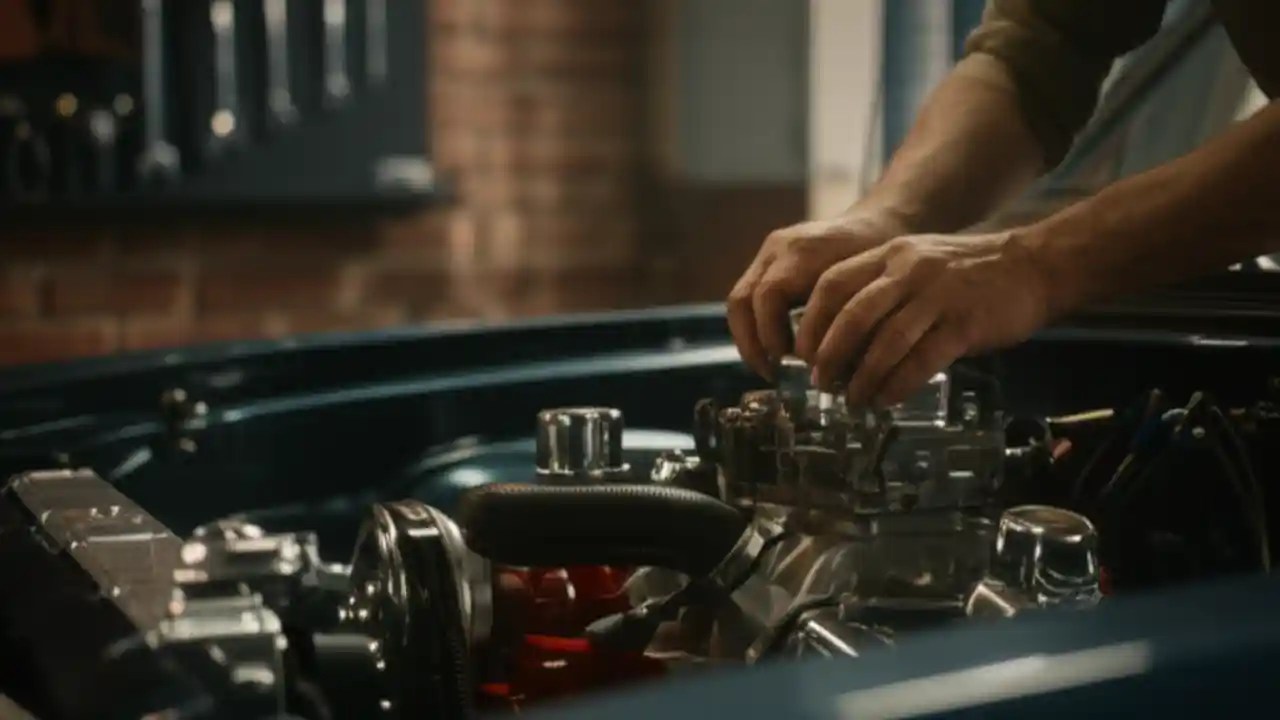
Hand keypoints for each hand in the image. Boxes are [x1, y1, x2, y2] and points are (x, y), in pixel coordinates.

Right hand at [727, 211, 911, 377]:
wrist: (875, 222)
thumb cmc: (880, 258)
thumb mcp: (870, 287)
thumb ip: (846, 321)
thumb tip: (832, 371)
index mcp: (805, 251)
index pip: (769, 295)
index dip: (771, 334)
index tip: (785, 364)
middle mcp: (778, 248)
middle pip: (743, 299)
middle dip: (752, 342)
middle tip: (771, 372)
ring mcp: (768, 252)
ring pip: (739, 300)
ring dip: (749, 337)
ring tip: (770, 365)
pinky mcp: (766, 261)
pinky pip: (748, 296)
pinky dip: (756, 326)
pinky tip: (776, 347)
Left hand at [795, 231, 1053, 407]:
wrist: (1034, 265)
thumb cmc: (969, 272)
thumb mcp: (917, 262)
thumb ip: (881, 288)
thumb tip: (841, 336)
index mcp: (889, 255)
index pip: (832, 285)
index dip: (812, 323)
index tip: (802, 353)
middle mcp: (908, 271)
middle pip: (852, 316)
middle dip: (830, 356)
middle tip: (821, 383)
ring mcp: (937, 297)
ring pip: (885, 343)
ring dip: (862, 378)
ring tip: (852, 400)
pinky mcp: (964, 324)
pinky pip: (920, 360)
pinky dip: (897, 385)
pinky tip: (886, 400)